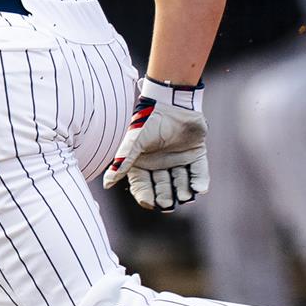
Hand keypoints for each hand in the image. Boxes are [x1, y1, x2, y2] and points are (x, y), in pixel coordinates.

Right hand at [103, 77, 209, 211]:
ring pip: (181, 182)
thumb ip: (122, 163)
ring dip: (183, 191)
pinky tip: (200, 189)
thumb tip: (106, 184)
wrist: (173, 101)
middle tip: (169, 204)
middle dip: (165, 197)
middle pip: (162, 188)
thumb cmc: (149, 120)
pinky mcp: (195, 153)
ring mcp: (178, 159)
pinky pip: (199, 171)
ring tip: (185, 197)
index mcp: (143, 162)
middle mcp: (160, 164)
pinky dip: (200, 181)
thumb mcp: (134, 142)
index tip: (150, 203)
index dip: (146, 196)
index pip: (143, 186)